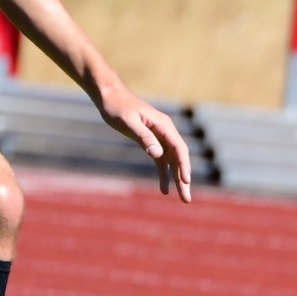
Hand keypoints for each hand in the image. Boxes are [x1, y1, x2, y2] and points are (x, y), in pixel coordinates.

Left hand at [97, 86, 193, 201]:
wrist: (110, 96)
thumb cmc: (118, 107)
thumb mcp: (129, 122)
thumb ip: (144, 137)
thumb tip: (158, 154)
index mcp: (164, 126)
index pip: (179, 149)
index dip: (184, 166)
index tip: (186, 181)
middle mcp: (166, 132)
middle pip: (180, 158)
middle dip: (184, 179)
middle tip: (186, 199)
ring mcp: (160, 138)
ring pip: (173, 162)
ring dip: (178, 180)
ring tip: (182, 198)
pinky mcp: (152, 142)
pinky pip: (162, 161)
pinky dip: (164, 174)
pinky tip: (164, 189)